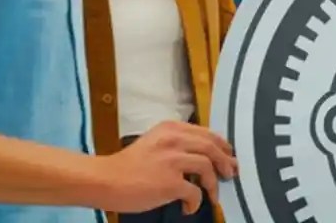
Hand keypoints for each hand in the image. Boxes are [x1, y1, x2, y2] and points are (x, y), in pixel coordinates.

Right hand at [95, 120, 237, 214]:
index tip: (228, 155)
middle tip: (230, 173)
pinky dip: (197, 202)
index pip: (207, 133)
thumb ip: (176, 144)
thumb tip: (202, 156)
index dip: (222, 145)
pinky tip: (189, 207)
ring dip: (214, 183)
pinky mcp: (170, 182)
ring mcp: (173, 160)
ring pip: (208, 167)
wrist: (105, 180)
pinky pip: (195, 192)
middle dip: (226, 161)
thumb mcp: (154, 142)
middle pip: (212, 147)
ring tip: (213, 194)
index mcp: (171, 128)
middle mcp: (174, 140)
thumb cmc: (127, 165)